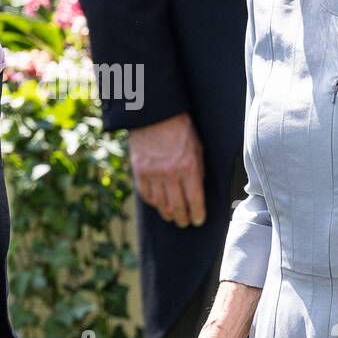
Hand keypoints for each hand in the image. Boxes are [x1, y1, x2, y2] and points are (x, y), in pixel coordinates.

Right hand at [127, 113, 205, 227]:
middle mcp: (170, 174)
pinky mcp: (139, 171)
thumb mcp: (197, 148)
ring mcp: (153, 174)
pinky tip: (158, 204)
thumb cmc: (181, 129)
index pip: (195, 200)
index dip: (198, 214)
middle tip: (185, 223)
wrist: (155, 115)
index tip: (199, 221)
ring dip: (168, 214)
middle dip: (183, 218)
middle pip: (177, 207)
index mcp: (188, 167)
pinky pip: (146, 195)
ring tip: (172, 217)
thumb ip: (198, 170)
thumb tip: (197, 190)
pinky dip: (153, 203)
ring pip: (161, 204)